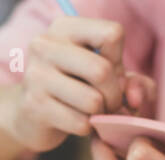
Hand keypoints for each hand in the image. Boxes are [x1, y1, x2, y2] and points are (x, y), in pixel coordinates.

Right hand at [0, 17, 134, 151]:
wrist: (28, 116)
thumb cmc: (75, 89)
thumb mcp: (106, 77)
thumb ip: (134, 82)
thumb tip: (136, 99)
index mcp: (64, 27)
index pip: (113, 33)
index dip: (119, 60)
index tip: (109, 72)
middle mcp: (45, 45)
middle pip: (103, 70)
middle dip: (114, 95)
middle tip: (108, 103)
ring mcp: (36, 76)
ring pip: (93, 100)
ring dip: (100, 114)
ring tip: (91, 113)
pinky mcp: (34, 106)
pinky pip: (80, 122)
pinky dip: (86, 128)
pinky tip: (75, 123)